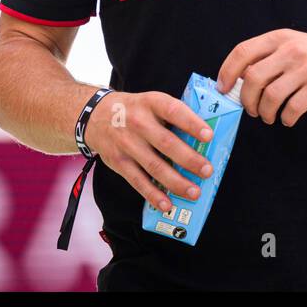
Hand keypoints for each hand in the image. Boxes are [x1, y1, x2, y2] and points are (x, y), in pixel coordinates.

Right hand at [82, 90, 214, 212]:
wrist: (96, 116)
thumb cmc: (136, 110)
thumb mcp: (152, 101)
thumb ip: (174, 115)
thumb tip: (204, 137)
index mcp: (152, 103)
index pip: (174, 111)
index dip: (192, 123)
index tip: (209, 136)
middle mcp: (138, 123)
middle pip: (166, 143)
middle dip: (189, 159)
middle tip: (207, 170)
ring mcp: (127, 144)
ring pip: (154, 166)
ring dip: (176, 182)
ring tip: (194, 192)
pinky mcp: (119, 162)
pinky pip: (137, 181)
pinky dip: (153, 194)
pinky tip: (167, 204)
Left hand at [216, 30, 306, 126]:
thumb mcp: (295, 45)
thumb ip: (270, 57)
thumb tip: (239, 80)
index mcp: (281, 38)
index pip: (243, 52)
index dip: (227, 72)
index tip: (223, 88)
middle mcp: (291, 50)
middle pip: (252, 78)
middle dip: (246, 100)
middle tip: (251, 109)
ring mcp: (306, 68)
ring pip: (270, 96)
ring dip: (265, 113)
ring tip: (270, 116)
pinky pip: (292, 108)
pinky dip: (285, 118)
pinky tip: (288, 118)